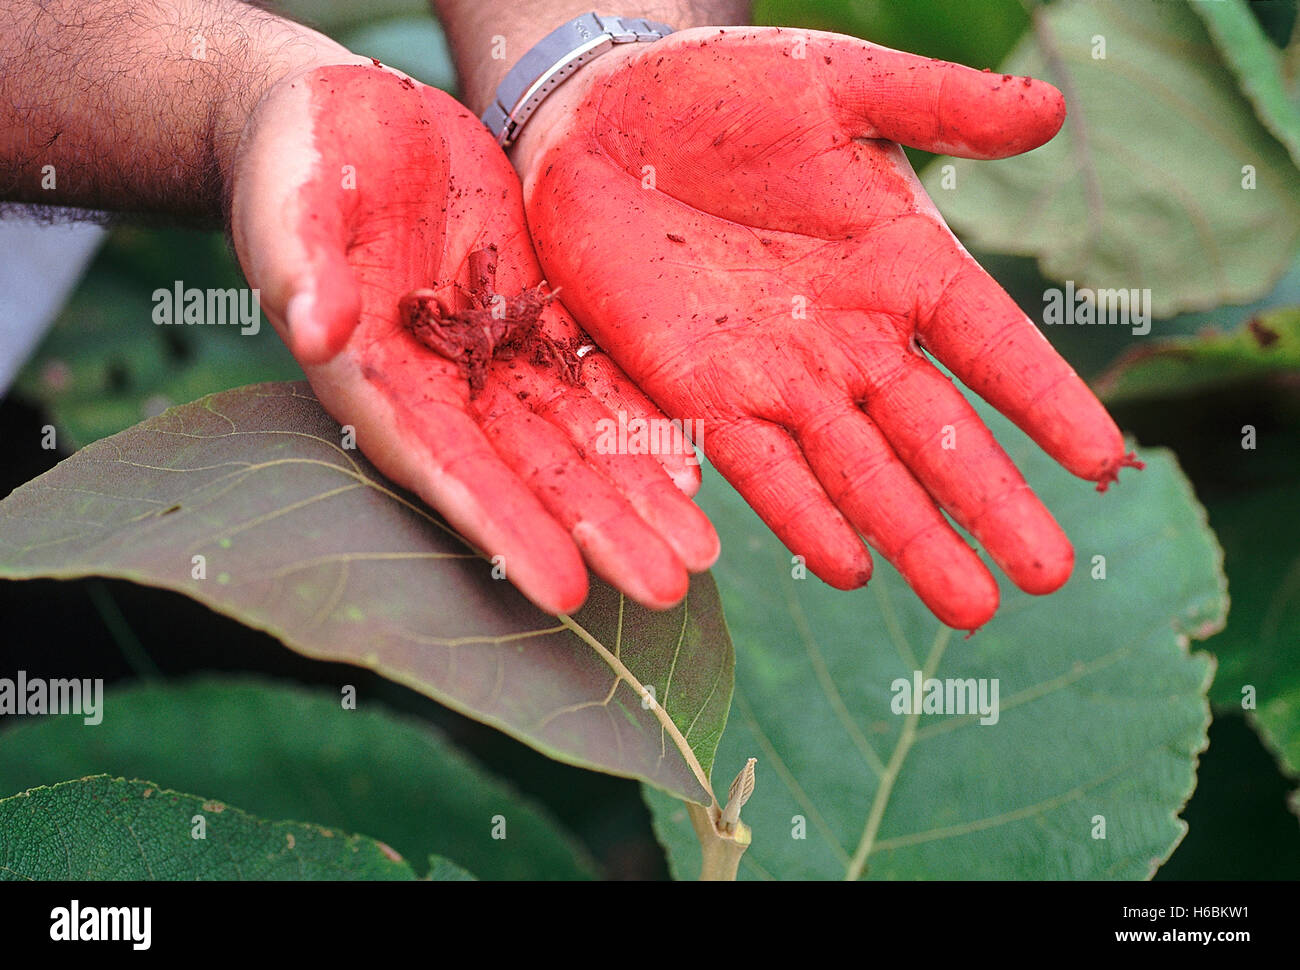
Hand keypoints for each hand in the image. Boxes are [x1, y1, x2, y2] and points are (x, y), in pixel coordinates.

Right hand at [231, 63, 717, 613]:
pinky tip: (686, 469)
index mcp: (376, 379)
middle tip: (667, 589)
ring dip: (636, 494)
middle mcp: (442, 386)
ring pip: (577, 436)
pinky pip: (595, 376)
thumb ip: (299, 267)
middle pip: (531, 471)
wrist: (343, 113)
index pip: (447, 468)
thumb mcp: (285, 201)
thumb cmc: (293, 158)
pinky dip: (638, 421)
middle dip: (599, 529)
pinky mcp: (533, 311)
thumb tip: (316, 333)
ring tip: (699, 554)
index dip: (505, 527)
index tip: (565, 591)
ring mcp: (494, 353)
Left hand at [512, 27, 1138, 629]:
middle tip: (1045, 576)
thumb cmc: (720, 90)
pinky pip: (759, 464)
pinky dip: (802, 515)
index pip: (991, 346)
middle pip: (933, 432)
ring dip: (911, 537)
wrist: (600, 116)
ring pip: (857, 470)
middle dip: (989, 502)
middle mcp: (850, 336)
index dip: (1043, 401)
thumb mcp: (838, 86)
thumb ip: (939, 108)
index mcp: (898, 265)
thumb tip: (1053, 112)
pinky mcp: (699, 391)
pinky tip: (849, 565)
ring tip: (969, 606)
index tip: (1101, 462)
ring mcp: (777, 373)